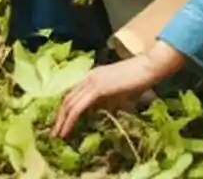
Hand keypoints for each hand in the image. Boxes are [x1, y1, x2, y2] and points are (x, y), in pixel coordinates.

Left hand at [52, 42, 185, 137]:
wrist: (149, 67)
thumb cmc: (138, 79)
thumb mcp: (119, 92)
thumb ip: (108, 101)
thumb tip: (102, 112)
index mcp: (91, 77)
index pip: (72, 94)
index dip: (64, 110)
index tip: (61, 124)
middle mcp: (87, 78)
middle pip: (66, 99)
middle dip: (58, 117)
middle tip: (54, 134)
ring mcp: (91, 82)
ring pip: (69, 104)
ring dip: (61, 122)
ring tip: (57, 136)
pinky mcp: (97, 89)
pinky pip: (78, 107)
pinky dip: (70, 120)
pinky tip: (67, 131)